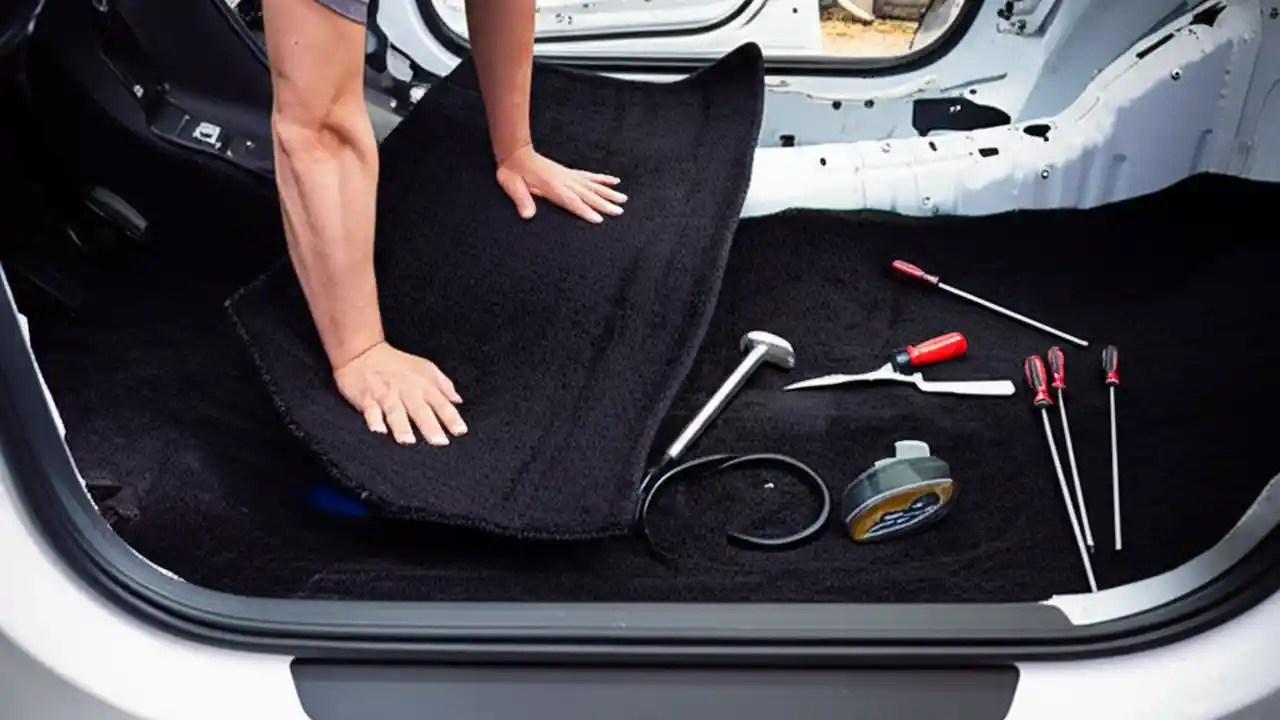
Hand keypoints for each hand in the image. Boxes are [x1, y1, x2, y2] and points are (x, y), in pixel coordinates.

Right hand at [333, 341, 466, 445]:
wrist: (362, 352)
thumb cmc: (397, 363)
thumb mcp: (425, 368)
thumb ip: (443, 385)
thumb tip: (458, 400)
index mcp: (422, 385)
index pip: (441, 403)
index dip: (451, 417)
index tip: (460, 431)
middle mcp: (406, 390)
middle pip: (420, 410)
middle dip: (430, 425)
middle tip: (439, 442)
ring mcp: (385, 394)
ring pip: (395, 411)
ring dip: (402, 426)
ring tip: (408, 441)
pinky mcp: (366, 397)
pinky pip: (370, 410)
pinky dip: (374, 419)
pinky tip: (378, 430)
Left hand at [496, 145, 627, 223]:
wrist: (514, 154)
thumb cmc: (512, 173)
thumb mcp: (512, 186)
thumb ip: (521, 201)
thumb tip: (527, 216)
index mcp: (552, 187)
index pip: (572, 201)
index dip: (585, 211)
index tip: (599, 220)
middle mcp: (565, 181)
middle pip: (588, 195)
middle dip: (604, 204)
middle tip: (620, 212)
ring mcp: (569, 176)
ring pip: (592, 186)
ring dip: (608, 193)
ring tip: (624, 199)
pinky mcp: (569, 173)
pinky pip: (589, 176)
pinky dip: (602, 179)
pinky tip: (614, 180)